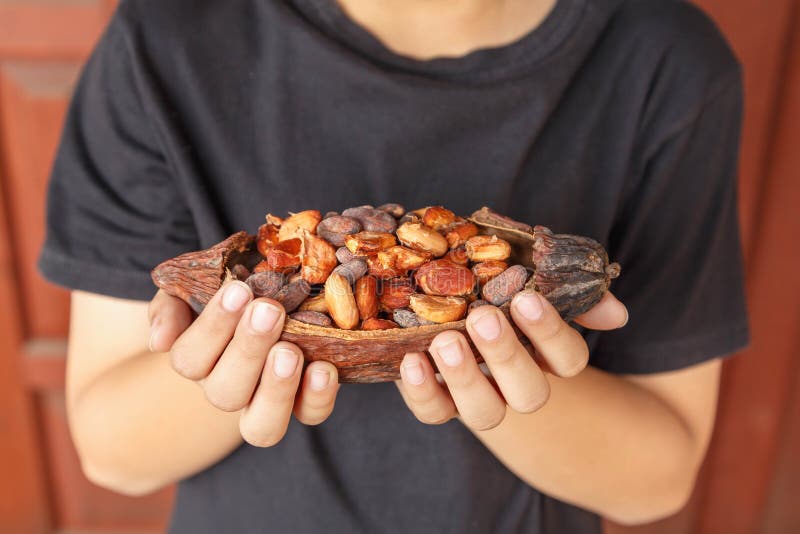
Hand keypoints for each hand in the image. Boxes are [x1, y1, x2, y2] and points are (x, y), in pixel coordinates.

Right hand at [147, 281, 338, 445]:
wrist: (272, 303)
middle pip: (225, 393)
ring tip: (290, 351)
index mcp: (199, 361)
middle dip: (247, 350)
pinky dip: (318, 397)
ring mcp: (266, 402)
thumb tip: (160, 341)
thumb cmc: (231, 295)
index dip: (212, 328)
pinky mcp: (305, 404)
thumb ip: (169, 308)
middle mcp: (228, 389)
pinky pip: (310, 416)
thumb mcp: (192, 291)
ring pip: (263, 426)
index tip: (238, 290)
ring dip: (277, 388)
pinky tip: (324, 368)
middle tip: (269, 311)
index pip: (190, 360)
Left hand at [396, 291, 627, 429]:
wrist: (437, 292)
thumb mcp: (527, 272)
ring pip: (485, 414)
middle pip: (530, 394)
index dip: (551, 333)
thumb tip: (617, 315)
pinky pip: (433, 412)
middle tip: (483, 318)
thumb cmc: (491, 281)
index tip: (526, 298)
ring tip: (446, 341)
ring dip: (466, 379)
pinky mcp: (436, 399)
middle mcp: (515, 382)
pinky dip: (422, 391)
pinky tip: (413, 358)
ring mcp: (476, 395)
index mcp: (545, 352)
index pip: (569, 359)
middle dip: (507, 357)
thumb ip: (567, 288)